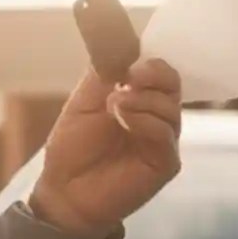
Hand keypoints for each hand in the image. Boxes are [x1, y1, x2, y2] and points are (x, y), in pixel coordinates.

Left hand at [28, 58, 182, 238]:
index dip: (148, 60)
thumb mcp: (83, 102)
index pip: (158, 71)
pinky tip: (123, 119)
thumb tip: (120, 46)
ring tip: (114, 105)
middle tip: (128, 78)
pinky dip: (145, 121)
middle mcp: (156, 116)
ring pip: (170, 106)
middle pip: (172, 83)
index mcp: (138, 98)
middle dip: (152, 74)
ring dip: (142, 99)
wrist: (64, 192)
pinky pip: (166, 134)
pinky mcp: (166, 163)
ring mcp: (163, 140)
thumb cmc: (72, 149)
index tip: (127, 60)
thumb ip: (102, 75)